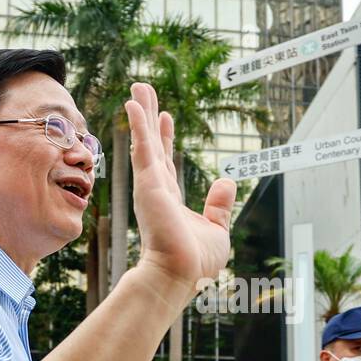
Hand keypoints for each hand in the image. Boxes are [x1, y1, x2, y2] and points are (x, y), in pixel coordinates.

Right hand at [125, 83, 234, 290]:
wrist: (182, 274)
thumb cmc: (196, 261)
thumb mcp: (217, 229)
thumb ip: (219, 205)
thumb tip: (226, 180)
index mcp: (170, 198)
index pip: (166, 160)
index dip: (166, 137)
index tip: (165, 115)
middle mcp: (157, 188)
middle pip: (152, 143)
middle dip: (148, 116)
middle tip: (143, 90)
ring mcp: (150, 185)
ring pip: (146, 140)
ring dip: (142, 113)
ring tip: (138, 87)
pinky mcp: (148, 184)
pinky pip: (143, 148)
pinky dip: (139, 126)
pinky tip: (134, 105)